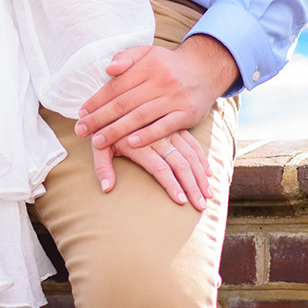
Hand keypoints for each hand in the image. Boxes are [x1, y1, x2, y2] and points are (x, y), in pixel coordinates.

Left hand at [76, 34, 239, 151]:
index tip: (81, 114)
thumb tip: (108, 69)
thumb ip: (126, 57)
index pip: (116, 86)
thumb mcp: (147, 52)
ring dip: (117, 130)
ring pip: (140, 116)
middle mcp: (160, 81)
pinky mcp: (187, 114)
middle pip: (124, 103)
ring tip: (98, 141)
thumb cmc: (168, 64)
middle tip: (81, 131)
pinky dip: (147, 136)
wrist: (206, 69)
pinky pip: (164, 127)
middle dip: (100, 118)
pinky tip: (131, 143)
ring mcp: (174, 98)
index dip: (96, 101)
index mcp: (147, 66)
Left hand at [91, 127, 210, 209]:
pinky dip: (202, 159)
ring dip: (200, 175)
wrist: (116, 101)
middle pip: (180, 163)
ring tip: (208, 195)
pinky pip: (193, 143)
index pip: (160, 168)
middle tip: (201, 205)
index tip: (181, 201)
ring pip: (190, 154)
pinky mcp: (175, 126)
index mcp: (140, 144)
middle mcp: (158, 137)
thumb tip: (107, 188)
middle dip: (192, 186)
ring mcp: (169, 131)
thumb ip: (102, 167)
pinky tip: (208, 173)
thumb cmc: (105, 129)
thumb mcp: (98, 146)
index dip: (171, 185)